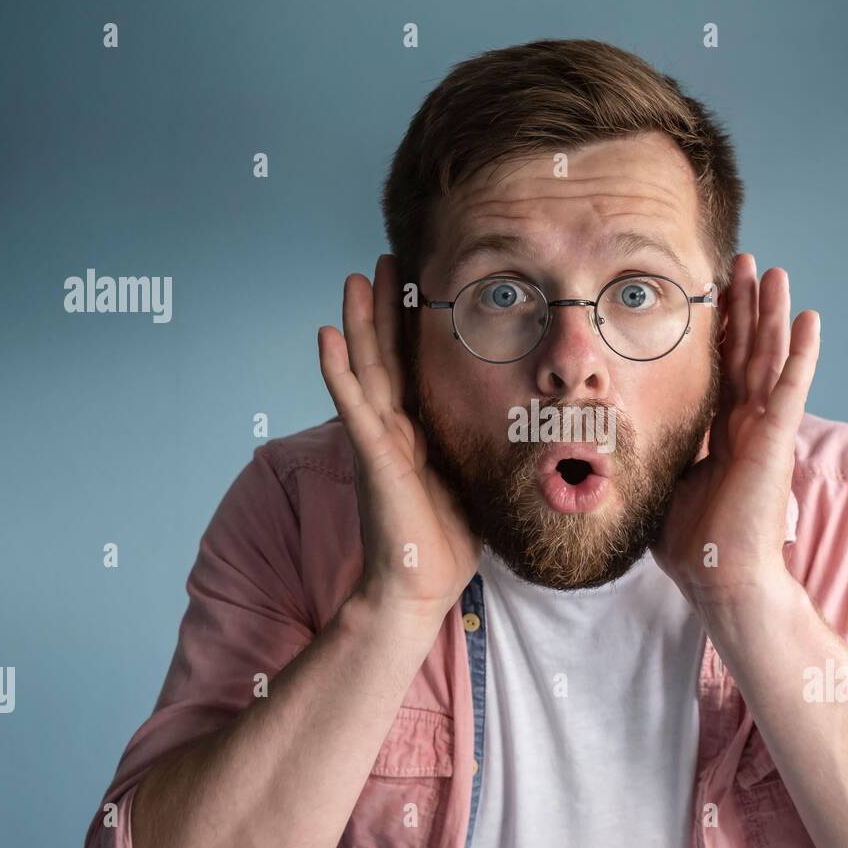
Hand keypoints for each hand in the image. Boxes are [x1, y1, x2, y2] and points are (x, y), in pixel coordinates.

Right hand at [318, 254, 479, 624]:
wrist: (418, 587)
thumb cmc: (445, 543)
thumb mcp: (475, 481)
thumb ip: (480, 450)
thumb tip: (522, 429)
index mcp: (418, 434)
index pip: (414, 368)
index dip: (414, 327)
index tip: (421, 286)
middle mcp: (394, 429)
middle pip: (387, 355)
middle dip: (386, 308)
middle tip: (388, 260)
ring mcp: (379, 439)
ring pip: (367, 368)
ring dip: (358, 322)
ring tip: (355, 278)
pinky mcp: (372, 455)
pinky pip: (352, 404)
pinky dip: (337, 369)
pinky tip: (325, 335)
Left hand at [653, 253, 819, 609]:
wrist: (723, 579)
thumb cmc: (695, 544)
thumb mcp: (666, 484)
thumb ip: (657, 455)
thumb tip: (617, 444)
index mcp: (722, 434)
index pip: (721, 370)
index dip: (719, 331)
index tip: (711, 294)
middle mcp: (746, 425)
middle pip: (747, 352)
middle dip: (745, 307)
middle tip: (744, 262)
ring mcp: (764, 430)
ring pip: (770, 358)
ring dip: (773, 313)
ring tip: (775, 272)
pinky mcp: (776, 441)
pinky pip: (790, 387)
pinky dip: (801, 352)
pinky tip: (809, 317)